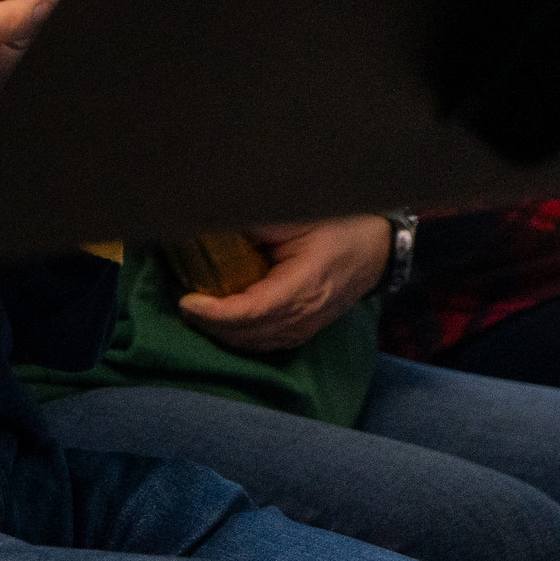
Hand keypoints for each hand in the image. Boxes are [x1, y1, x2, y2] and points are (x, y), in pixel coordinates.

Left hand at [179, 215, 388, 354]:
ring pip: (260, 343)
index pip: (254, 310)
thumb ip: (255, 226)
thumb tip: (211, 228)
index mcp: (306, 283)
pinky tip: (221, 325)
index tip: (187, 300)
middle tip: (182, 305)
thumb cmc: (338, 226)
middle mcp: (308, 312)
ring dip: (224, 334)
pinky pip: (270, 342)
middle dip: (212, 325)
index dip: (217, 312)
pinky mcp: (307, 328)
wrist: (376, 248)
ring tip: (195, 314)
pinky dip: (242, 338)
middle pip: (252, 333)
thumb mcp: (297, 217)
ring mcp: (309, 325)